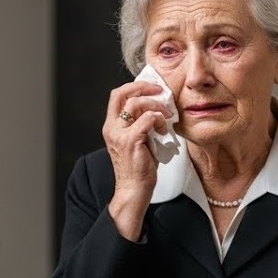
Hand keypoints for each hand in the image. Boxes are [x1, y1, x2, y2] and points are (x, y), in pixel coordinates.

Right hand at [103, 80, 172, 238]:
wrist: (134, 189)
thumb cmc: (139, 168)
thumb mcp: (139, 141)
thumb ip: (142, 124)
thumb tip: (159, 109)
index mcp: (112, 126)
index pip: (117, 95)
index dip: (135, 87)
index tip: (153, 89)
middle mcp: (112, 127)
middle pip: (122, 94)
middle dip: (143, 87)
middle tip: (161, 91)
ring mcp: (119, 134)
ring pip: (136, 104)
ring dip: (155, 106)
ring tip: (166, 116)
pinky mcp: (131, 141)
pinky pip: (147, 119)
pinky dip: (158, 120)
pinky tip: (163, 128)